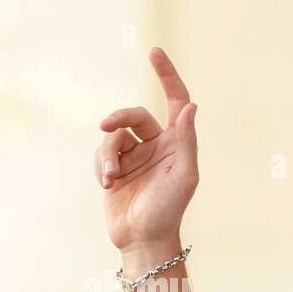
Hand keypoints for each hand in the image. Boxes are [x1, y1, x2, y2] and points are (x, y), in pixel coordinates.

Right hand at [94, 47, 198, 251]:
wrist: (143, 239)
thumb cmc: (169, 210)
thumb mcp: (184, 175)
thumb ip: (186, 140)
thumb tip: (191, 106)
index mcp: (178, 143)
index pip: (176, 101)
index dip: (167, 76)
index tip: (153, 52)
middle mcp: (156, 145)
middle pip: (133, 114)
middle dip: (118, 117)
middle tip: (105, 126)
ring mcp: (134, 156)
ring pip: (112, 134)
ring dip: (108, 153)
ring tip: (110, 177)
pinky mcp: (113, 168)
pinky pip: (100, 152)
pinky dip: (101, 165)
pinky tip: (107, 184)